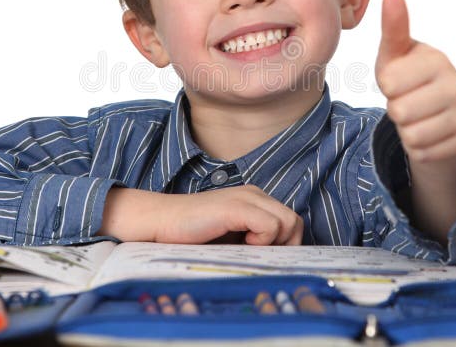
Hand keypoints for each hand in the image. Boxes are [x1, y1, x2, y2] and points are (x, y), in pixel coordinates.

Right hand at [100, 186, 303, 245]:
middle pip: (294, 222)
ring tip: (248, 248)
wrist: (161, 223)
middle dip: (285, 245)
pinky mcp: (236, 207)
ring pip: (288, 222)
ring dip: (274, 242)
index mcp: (254, 200)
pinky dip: (263, 240)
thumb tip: (278, 261)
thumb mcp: (231, 239)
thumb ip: (254, 242)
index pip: (291, 221)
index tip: (266, 258)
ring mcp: (246, 198)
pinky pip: (271, 226)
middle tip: (260, 256)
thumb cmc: (193, 235)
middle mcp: (254, 194)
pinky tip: (243, 243)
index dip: (285, 244)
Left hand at [375, 0, 455, 163]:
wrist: (437, 109)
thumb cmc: (407, 74)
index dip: (386, 84)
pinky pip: (423, 154)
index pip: (389, 82)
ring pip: (411, 135)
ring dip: (405, 129)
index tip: (398, 78)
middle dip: (395, 108)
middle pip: (400, 111)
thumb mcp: (395, 52)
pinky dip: (417, 147)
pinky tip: (426, 131)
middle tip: (407, 99)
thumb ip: (393, 28)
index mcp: (438, 60)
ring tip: (415, 114)